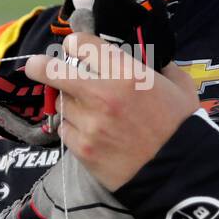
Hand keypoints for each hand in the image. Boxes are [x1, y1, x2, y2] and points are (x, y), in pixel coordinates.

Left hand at [24, 32, 198, 191]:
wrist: (179, 173)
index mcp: (127, 74)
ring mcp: (89, 124)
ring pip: (61, 104)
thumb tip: (142, 54)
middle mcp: (102, 95)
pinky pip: (64, 130)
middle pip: (52, 71)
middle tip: (37, 66)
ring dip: (69, 103)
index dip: (76, 44)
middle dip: (41, 66)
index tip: (76, 48)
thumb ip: (158, 65)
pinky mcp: (82, 150)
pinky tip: (89, 132)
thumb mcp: (179, 85)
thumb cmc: (182, 126)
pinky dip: (73, 128)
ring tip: (87, 110)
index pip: (82, 44)